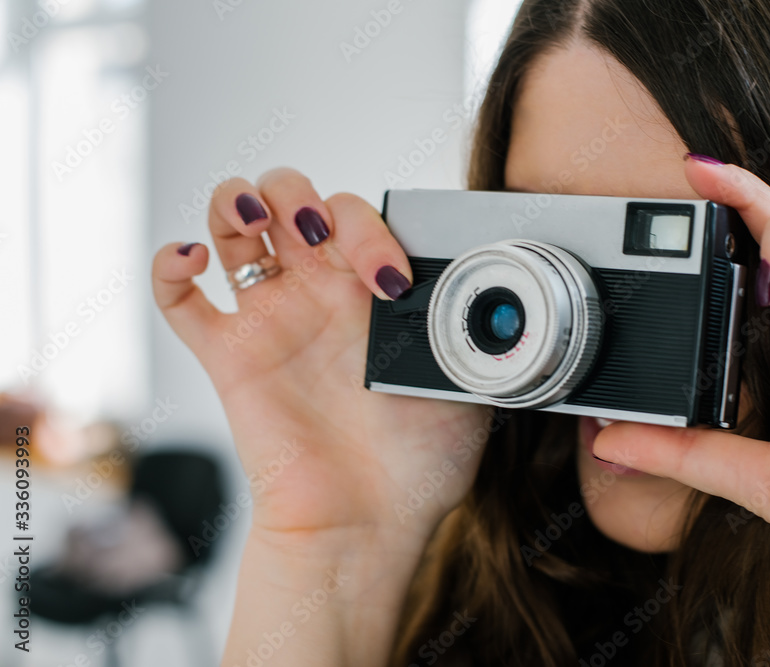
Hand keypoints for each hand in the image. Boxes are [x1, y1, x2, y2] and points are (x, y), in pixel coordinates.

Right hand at [152, 169, 488, 547]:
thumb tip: (483, 294)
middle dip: (299, 194)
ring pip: (231, 225)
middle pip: (288, 199)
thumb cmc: (420, 464)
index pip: (354, 216)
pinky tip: (192, 261)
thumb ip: (465, 328)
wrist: (368, 524)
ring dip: (239, 201)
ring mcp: (270, 321)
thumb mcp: (465, 381)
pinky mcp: (228, 357)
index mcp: (370, 294)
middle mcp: (317, 295)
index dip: (369, 224)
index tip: (391, 279)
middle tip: (321, 233)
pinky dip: (170, 264)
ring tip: (261, 221)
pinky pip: (177, 299)